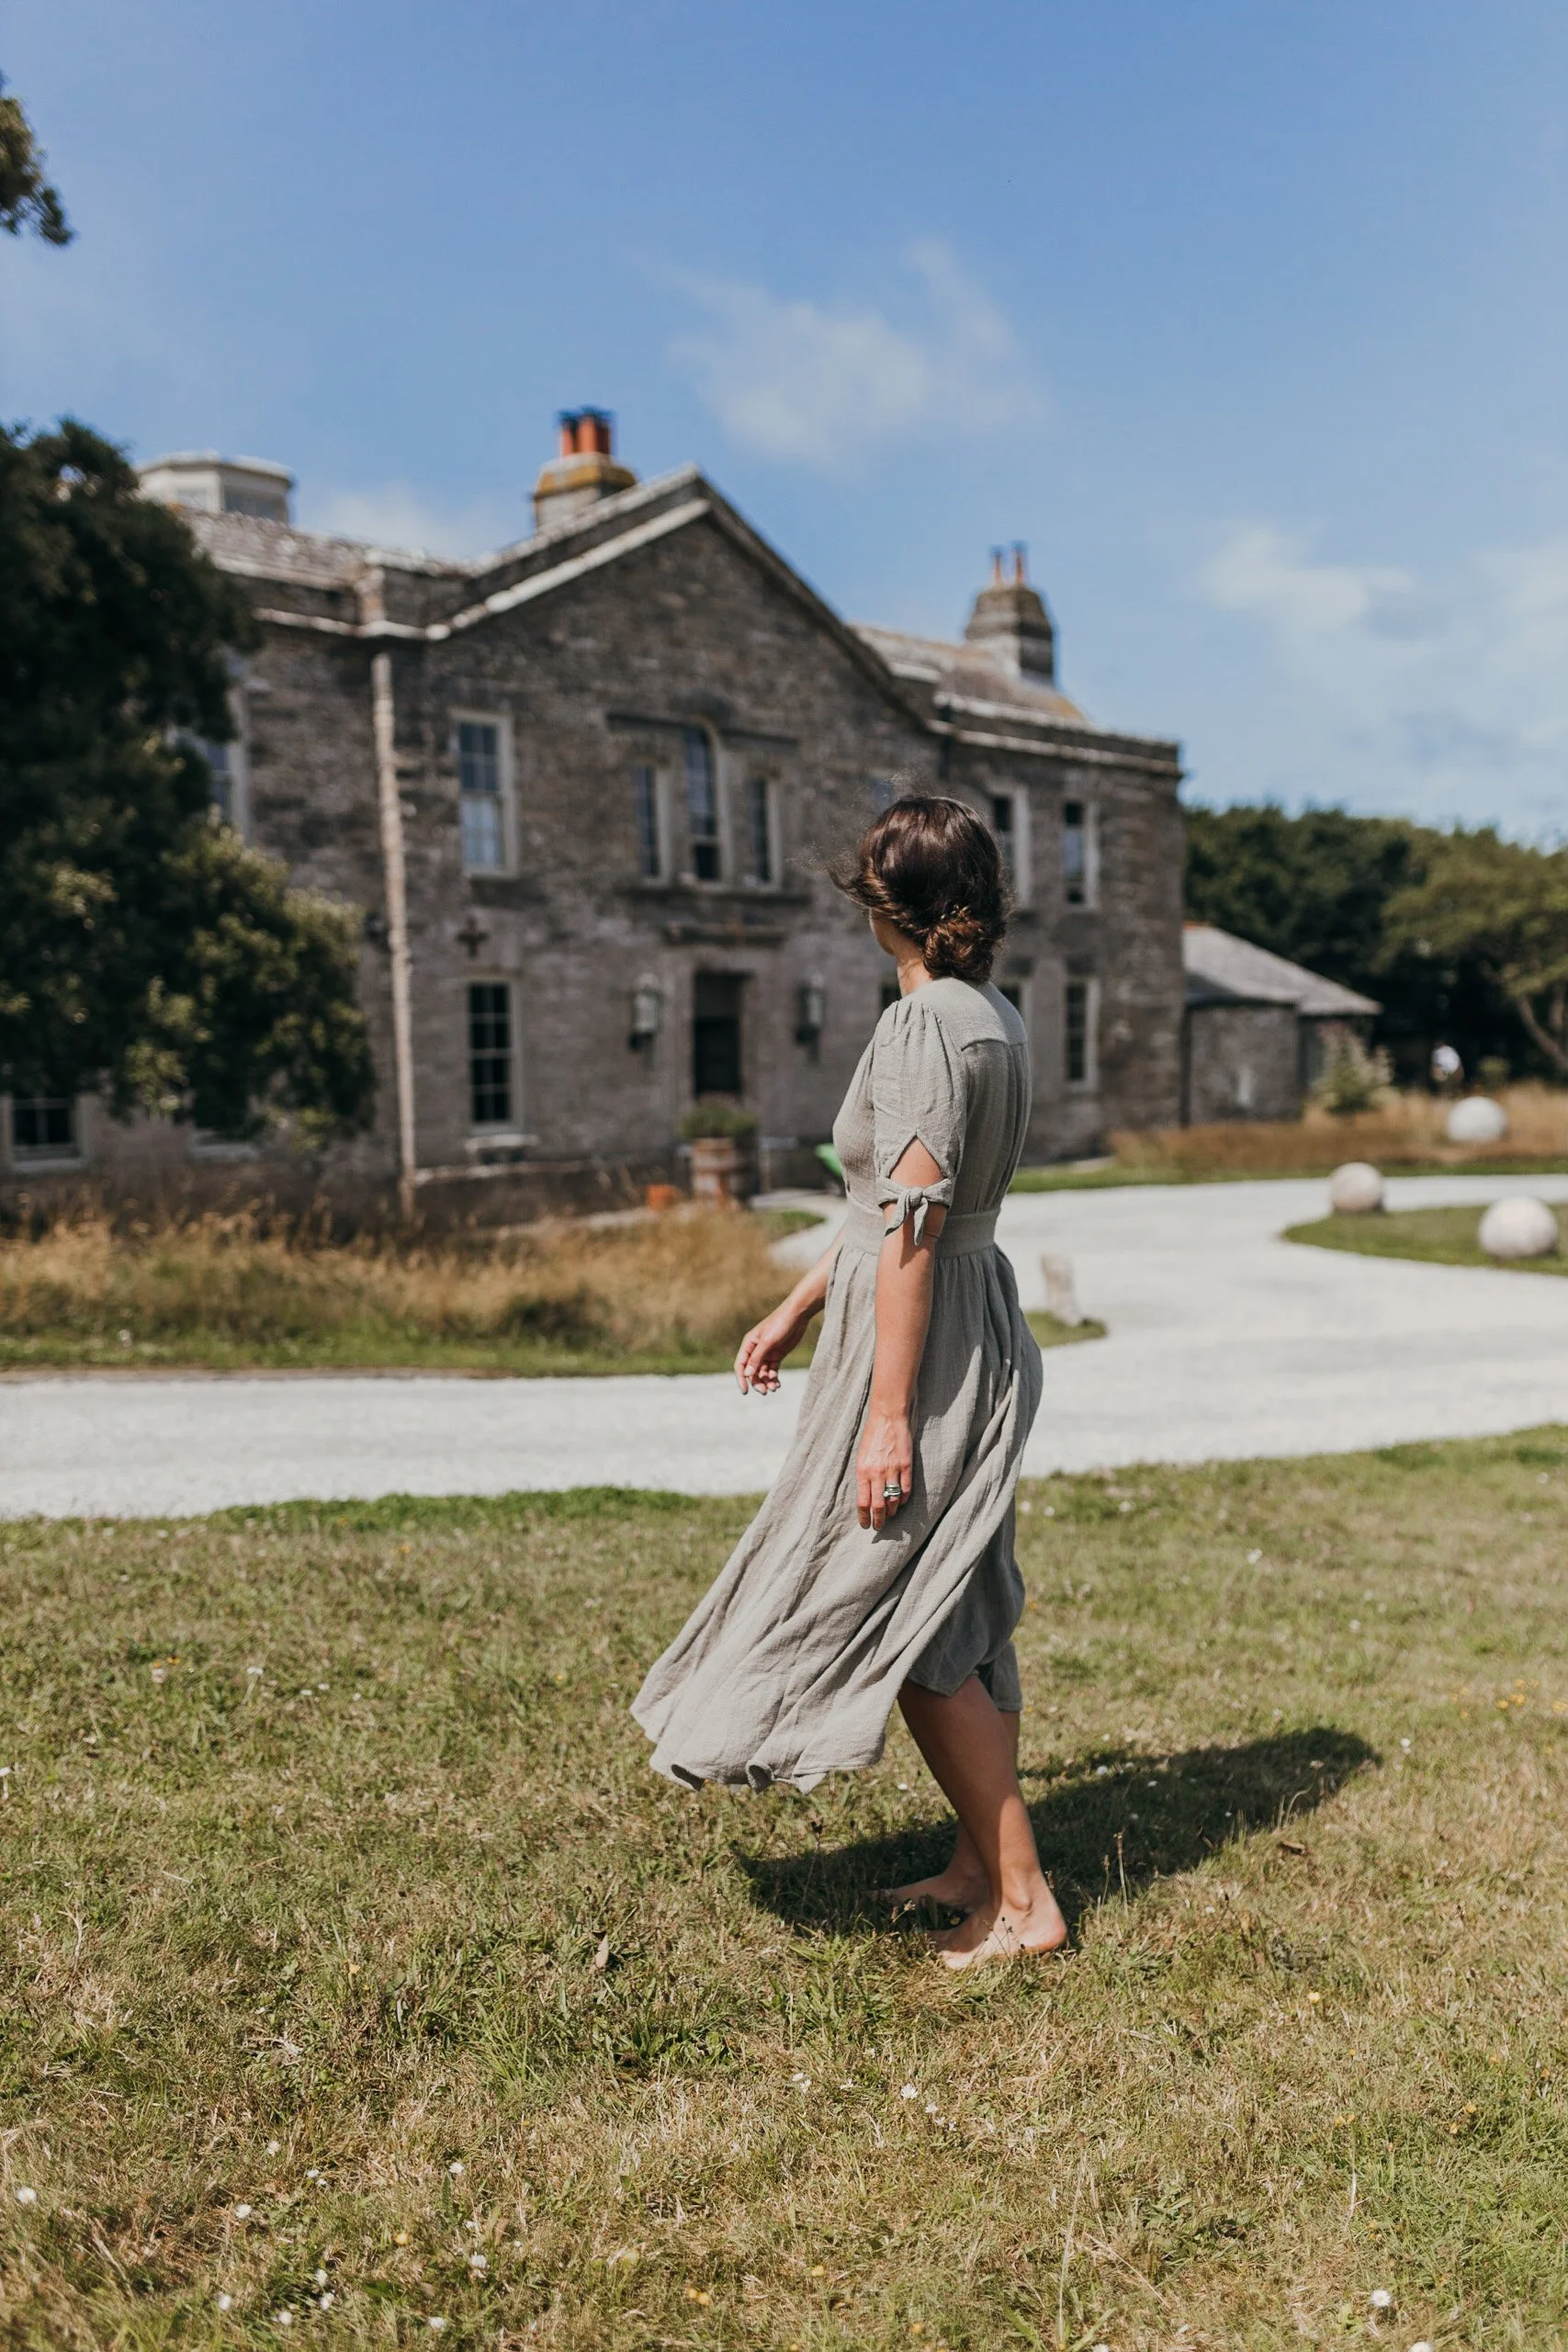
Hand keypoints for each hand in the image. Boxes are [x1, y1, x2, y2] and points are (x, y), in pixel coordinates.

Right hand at [735, 1299, 809, 1394]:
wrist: (797, 1315)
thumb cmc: (779, 1324)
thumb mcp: (767, 1342)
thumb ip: (757, 1358)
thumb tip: (746, 1374)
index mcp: (749, 1344)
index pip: (741, 1365)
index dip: (741, 1378)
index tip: (745, 1391)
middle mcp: (756, 1350)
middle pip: (752, 1371)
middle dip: (757, 1382)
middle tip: (764, 1391)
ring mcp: (767, 1353)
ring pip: (763, 1372)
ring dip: (766, 1381)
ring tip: (774, 1388)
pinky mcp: (777, 1355)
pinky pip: (773, 1370)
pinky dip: (774, 1378)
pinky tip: (777, 1384)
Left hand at [856, 1404, 911, 1529]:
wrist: (887, 1417)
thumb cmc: (872, 1436)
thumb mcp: (861, 1457)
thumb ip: (863, 1476)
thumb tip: (865, 1496)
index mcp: (862, 1471)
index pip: (863, 1503)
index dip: (864, 1517)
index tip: (866, 1525)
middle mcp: (876, 1473)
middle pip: (878, 1506)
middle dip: (878, 1520)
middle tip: (878, 1526)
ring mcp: (892, 1470)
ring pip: (893, 1500)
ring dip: (891, 1511)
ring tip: (889, 1515)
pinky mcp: (906, 1465)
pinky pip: (906, 1489)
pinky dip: (903, 1499)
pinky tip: (900, 1502)